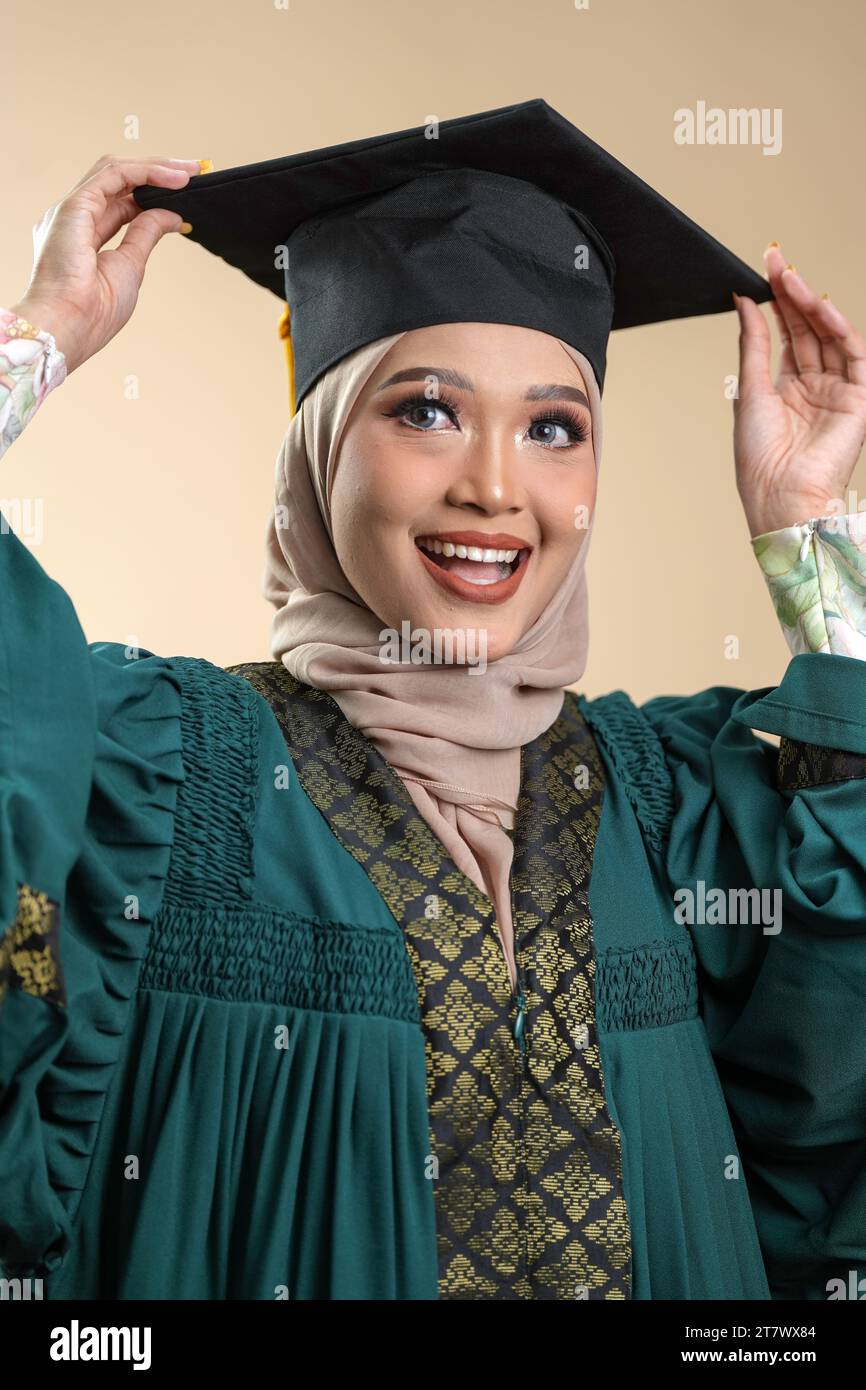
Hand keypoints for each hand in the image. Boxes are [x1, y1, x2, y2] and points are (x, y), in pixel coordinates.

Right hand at [10, 154, 204, 373]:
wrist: (71, 324)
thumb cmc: (94, 310)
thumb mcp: (131, 266)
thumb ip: (146, 234)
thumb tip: (171, 215)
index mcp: (84, 237)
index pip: (123, 203)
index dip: (155, 194)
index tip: (188, 193)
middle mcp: (76, 218)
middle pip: (120, 182)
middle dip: (159, 173)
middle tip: (196, 170)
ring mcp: (73, 209)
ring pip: (117, 172)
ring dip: (156, 168)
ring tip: (189, 171)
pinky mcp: (75, 204)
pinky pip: (114, 174)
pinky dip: (145, 172)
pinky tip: (173, 177)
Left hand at [732, 243, 865, 537]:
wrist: (778, 495)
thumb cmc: (759, 458)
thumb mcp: (749, 390)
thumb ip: (753, 344)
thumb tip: (745, 302)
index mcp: (786, 391)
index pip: (787, 336)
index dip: (779, 303)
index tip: (764, 270)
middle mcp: (814, 389)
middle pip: (809, 331)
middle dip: (794, 295)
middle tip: (777, 262)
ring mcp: (838, 393)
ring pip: (831, 338)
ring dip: (813, 306)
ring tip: (792, 278)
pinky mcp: (859, 401)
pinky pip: (854, 356)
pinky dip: (839, 329)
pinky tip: (820, 308)